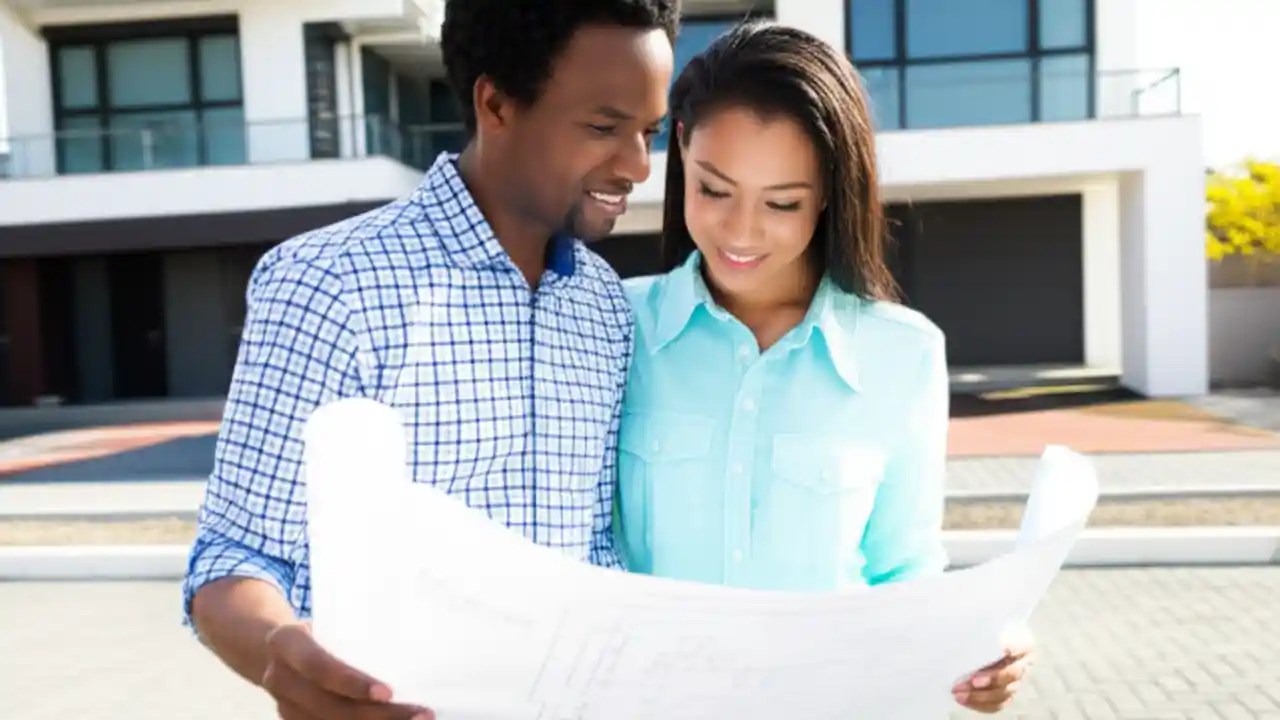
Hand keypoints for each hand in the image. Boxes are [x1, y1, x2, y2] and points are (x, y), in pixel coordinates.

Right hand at [262, 622, 433, 719]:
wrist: (272, 648)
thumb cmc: (317, 628)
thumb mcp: (325, 619)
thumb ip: (353, 631)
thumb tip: (414, 635)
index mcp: (286, 643)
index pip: (318, 666)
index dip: (351, 682)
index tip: (388, 692)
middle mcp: (279, 678)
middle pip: (329, 706)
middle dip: (378, 715)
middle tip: (420, 713)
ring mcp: (284, 706)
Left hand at [952, 627, 1033, 713]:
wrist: (976, 643)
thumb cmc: (980, 629)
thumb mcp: (984, 624)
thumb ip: (982, 625)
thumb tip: (967, 616)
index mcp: (1022, 642)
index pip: (1024, 644)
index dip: (1016, 647)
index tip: (1005, 649)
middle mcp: (1022, 663)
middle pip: (1013, 673)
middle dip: (994, 679)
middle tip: (974, 680)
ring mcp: (1014, 681)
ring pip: (1004, 692)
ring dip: (981, 695)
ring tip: (959, 692)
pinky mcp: (1004, 694)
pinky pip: (996, 704)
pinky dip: (980, 704)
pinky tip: (964, 700)